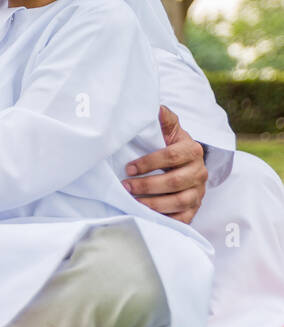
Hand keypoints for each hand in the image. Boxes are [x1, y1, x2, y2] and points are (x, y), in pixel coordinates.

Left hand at [122, 106, 206, 223]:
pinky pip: (183, 219)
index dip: (149, 162)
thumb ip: (164, 118)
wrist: (186, 163)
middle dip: (148, 185)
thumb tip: (156, 107)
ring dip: (154, 203)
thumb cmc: (170, 145)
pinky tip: (146, 216)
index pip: (172, 156)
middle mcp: (200, 172)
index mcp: (193, 150)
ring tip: (132, 201)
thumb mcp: (168, 129)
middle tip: (126, 186)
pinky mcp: (194, 209)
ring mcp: (198, 192)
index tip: (129, 167)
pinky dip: (165, 219)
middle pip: (175, 182)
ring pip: (179, 202)